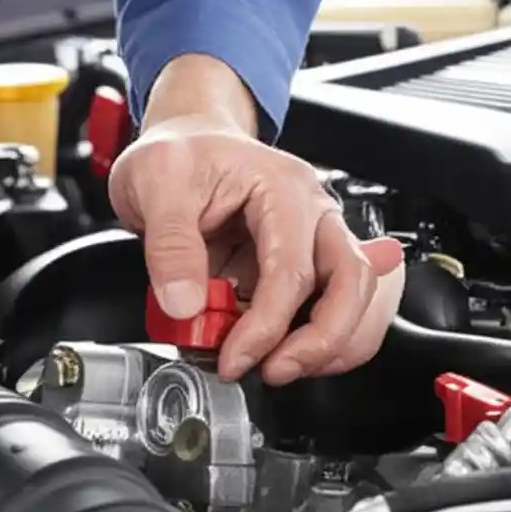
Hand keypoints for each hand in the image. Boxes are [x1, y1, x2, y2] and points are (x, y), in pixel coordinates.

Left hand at [109, 54, 405, 384]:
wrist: (187, 140)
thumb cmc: (179, 153)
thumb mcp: (155, 183)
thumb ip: (169, 244)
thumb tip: (186, 304)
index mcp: (283, 188)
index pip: (292, 270)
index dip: (266, 325)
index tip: (233, 357)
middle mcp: (312, 213)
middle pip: (353, 283)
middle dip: (322, 341)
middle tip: (275, 371)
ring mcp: (314, 240)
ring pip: (355, 300)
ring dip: (325, 346)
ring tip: (276, 367)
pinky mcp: (302, 265)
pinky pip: (329, 308)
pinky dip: (313, 340)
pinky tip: (279, 353)